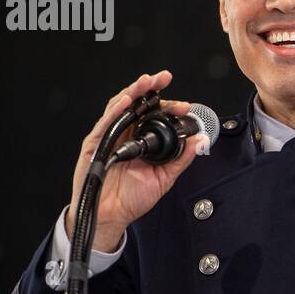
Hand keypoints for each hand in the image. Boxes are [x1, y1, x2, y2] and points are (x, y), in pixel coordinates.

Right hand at [66, 70, 207, 250]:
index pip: (155, 115)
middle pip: (137, 104)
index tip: (185, 107)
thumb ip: (181, 158)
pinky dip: (116, 110)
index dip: (169, 107)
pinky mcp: (94, 144)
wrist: (111, 216)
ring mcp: (109, 136)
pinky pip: (105, 123)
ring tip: (147, 82)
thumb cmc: (133, 197)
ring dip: (134, 91)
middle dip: (151, 88)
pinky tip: (128, 101)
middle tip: (164, 78)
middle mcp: (126, 134)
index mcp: (142, 139)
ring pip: (120, 106)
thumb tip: (201, 140)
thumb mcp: (165, 178)